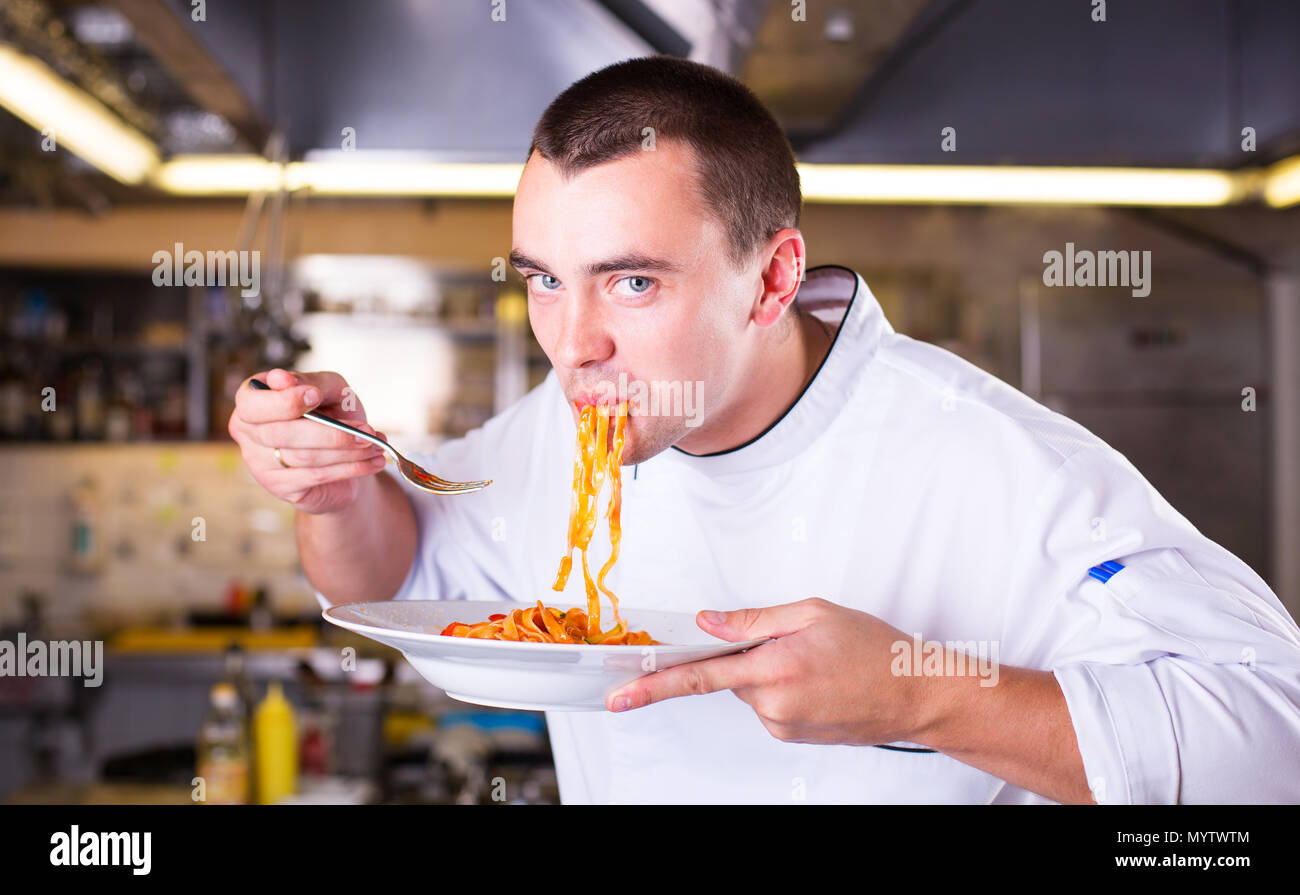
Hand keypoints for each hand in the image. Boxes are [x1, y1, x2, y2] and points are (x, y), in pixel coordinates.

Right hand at [228, 368, 389, 514]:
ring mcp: (259, 462)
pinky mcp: (279, 486)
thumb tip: (282, 378)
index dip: (284, 401)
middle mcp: (247, 431)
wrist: (343, 453)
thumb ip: (311, 382)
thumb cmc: (331, 413)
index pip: (254, 404)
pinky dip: (351, 468)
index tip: (315, 396)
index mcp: (251, 400)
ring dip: (348, 452)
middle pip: (282, 434)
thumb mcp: (329, 390)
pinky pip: (316, 476)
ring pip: (304, 457)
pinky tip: (372, 462)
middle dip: (331, 433)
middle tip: (367, 431)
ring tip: (375, 445)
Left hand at [607, 597, 940, 745]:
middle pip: (728, 675)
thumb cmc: (874, 651)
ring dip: (769, 670)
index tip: (620, 695)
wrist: (915, 694)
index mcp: (772, 669)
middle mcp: (772, 706)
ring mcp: (782, 726)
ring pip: (750, 689)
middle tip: (793, 642)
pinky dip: (783, 686)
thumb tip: (708, 622)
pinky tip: (817, 678)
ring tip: (817, 661)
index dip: (652, 685)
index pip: (697, 677)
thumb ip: (752, 619)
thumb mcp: (812, 613)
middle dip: (747, 654)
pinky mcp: (792, 737)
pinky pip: (769, 704)